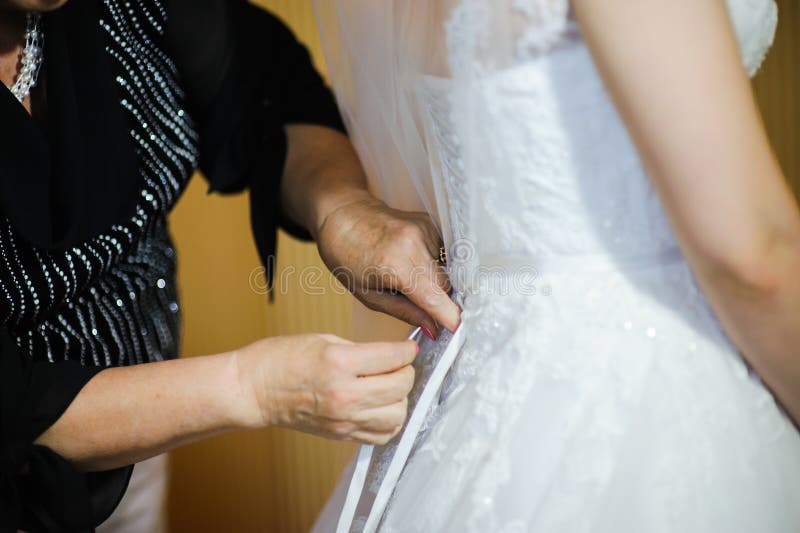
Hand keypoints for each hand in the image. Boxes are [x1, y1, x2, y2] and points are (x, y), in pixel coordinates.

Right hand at [235, 334, 417, 444]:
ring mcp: (343, 418)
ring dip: (401, 399)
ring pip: (398, 415)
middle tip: (399, 364)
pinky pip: (382, 435)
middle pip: (401, 387)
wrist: (253, 390)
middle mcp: (344, 394)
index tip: (408, 347)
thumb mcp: (324, 340)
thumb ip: (361, 350)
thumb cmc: (281, 359)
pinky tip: (380, 406)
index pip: (392, 357)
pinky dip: (389, 421)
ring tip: (389, 386)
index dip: (407, 350)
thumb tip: (391, 354)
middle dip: (407, 372)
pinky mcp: (341, 434)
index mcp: (339, 363)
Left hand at [316, 191, 460, 337]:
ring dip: (431, 279)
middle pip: (445, 285)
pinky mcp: (429, 222)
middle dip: (436, 299)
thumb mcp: (368, 294)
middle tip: (415, 302)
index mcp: (394, 263)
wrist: (342, 215)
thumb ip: (404, 312)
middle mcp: (414, 243)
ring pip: (444, 270)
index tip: (458, 328)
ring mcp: (424, 229)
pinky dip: (429, 263)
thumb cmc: (347, 255)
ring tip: (403, 272)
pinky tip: (408, 259)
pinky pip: (440, 254)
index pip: (433, 296)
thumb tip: (433, 328)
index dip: (449, 316)